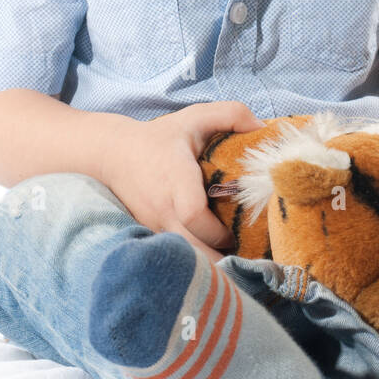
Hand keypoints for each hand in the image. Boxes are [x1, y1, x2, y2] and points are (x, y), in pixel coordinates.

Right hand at [99, 101, 264, 263]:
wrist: (113, 155)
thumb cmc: (161, 137)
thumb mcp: (195, 117)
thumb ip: (232, 114)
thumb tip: (264, 129)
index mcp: (176, 179)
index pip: (193, 215)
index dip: (217, 230)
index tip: (235, 230)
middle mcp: (162, 208)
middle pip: (191, 249)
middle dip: (219, 259)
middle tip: (244, 253)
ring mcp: (153, 226)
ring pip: (182, 259)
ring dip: (208, 264)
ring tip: (232, 259)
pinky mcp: (150, 235)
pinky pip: (174, 257)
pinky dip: (194, 262)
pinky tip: (213, 257)